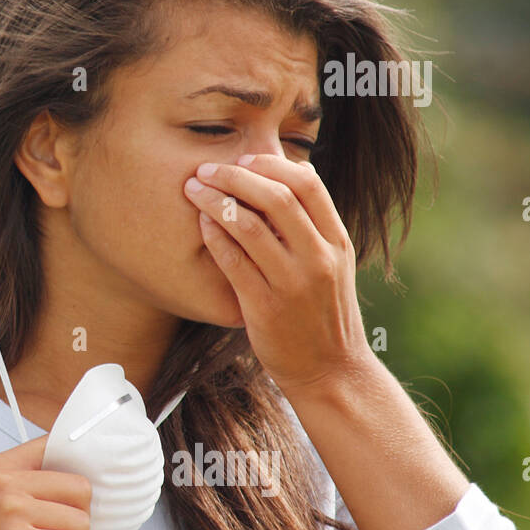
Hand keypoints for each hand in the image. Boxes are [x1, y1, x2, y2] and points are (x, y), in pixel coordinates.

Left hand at [183, 153, 373, 395]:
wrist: (331, 371)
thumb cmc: (323, 312)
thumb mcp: (334, 262)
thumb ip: (315, 222)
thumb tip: (298, 170)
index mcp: (336, 242)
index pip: (307, 184)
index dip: (271, 164)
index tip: (244, 159)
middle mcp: (318, 258)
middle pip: (275, 197)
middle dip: (235, 176)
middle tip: (207, 169)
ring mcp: (292, 283)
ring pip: (248, 226)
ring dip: (215, 201)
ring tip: (193, 189)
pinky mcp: (264, 307)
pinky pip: (232, 261)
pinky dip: (213, 236)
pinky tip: (200, 223)